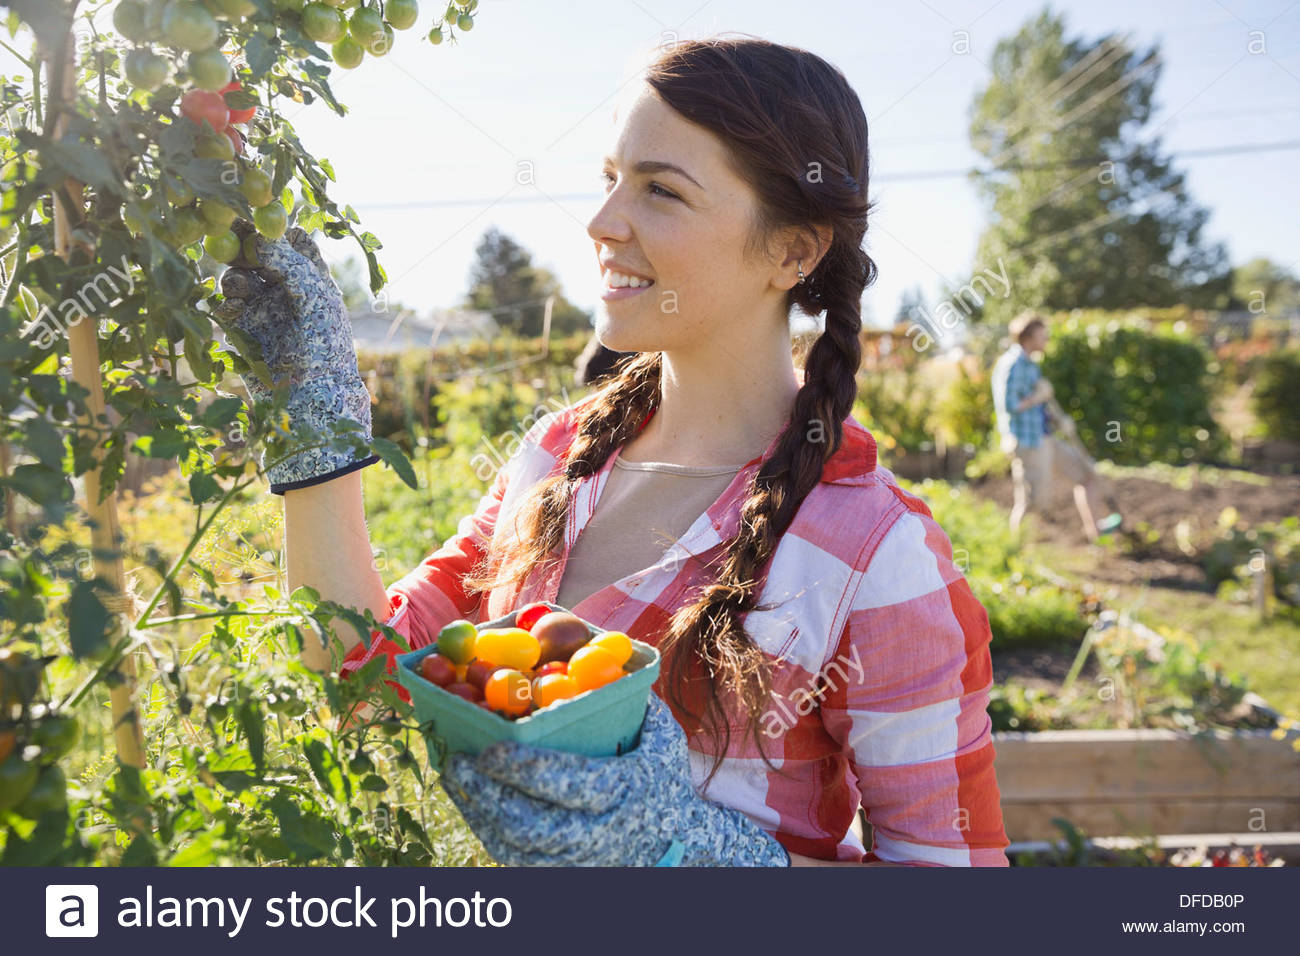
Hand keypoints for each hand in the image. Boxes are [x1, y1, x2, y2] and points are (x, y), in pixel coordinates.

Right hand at [214, 223, 377, 493]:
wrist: (311, 406)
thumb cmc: (325, 349)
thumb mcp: (314, 298)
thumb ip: (288, 263)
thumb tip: (257, 235)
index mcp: (314, 280)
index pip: (291, 240)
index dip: (273, 227)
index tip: (256, 218)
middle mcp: (287, 292)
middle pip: (257, 254)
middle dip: (243, 247)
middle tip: (229, 240)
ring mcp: (263, 312)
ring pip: (238, 277)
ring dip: (235, 276)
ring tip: (241, 288)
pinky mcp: (242, 334)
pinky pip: (226, 307)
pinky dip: (226, 303)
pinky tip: (233, 310)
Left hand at [440, 693, 790, 866]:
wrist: (675, 845)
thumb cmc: (660, 774)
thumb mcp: (660, 734)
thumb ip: (626, 698)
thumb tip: (588, 648)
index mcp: (625, 790)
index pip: (570, 783)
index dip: (526, 768)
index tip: (491, 744)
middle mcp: (600, 833)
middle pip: (531, 824)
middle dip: (487, 792)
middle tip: (457, 760)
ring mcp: (577, 860)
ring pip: (514, 846)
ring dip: (476, 810)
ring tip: (452, 773)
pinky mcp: (559, 874)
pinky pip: (511, 859)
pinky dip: (484, 827)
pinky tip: (467, 798)